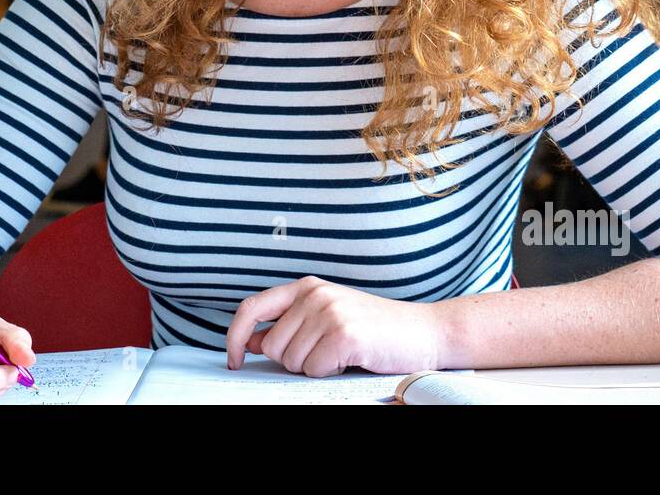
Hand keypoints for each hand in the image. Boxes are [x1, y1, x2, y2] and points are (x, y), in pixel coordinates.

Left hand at [224, 276, 444, 377]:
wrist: (424, 332)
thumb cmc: (376, 329)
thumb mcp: (327, 318)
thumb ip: (289, 326)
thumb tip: (252, 341)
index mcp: (307, 287)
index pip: (252, 307)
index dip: (235, 336)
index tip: (234, 359)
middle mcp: (315, 294)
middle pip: (273, 346)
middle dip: (294, 360)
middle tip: (327, 353)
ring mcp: (330, 312)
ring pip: (292, 361)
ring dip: (315, 368)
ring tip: (343, 353)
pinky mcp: (344, 334)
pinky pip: (315, 369)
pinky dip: (331, 373)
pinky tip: (352, 359)